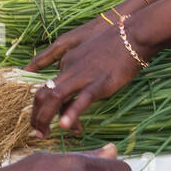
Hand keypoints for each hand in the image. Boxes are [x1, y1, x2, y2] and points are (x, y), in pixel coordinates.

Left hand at [28, 18, 147, 134]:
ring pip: (55, 98)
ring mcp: (82, 76)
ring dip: (45, 118)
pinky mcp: (98, 84)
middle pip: (43, 93)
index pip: (51, 87)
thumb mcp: (92, 59)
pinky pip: (81, 100)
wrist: (134, 35)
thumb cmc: (118, 46)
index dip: (50, 108)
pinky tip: (65, 126)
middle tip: (39, 133)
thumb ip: (82, 74)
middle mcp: (69, 68)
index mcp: (67, 61)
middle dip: (37, 116)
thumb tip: (78, 95)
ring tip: (44, 135)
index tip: (57, 123)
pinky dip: (71, 114)